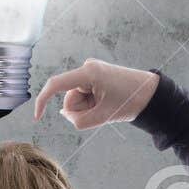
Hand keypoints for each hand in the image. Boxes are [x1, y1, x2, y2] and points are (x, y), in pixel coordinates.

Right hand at [33, 59, 158, 129]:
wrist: (152, 93)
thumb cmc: (131, 101)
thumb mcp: (103, 117)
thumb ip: (79, 121)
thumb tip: (64, 114)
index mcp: (89, 73)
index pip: (56, 85)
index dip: (43, 101)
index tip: (37, 118)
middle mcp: (87, 68)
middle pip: (69, 99)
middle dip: (80, 111)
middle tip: (102, 112)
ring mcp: (91, 71)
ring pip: (76, 100)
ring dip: (88, 109)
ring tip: (107, 106)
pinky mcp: (94, 76)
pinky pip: (84, 96)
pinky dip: (92, 105)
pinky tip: (107, 102)